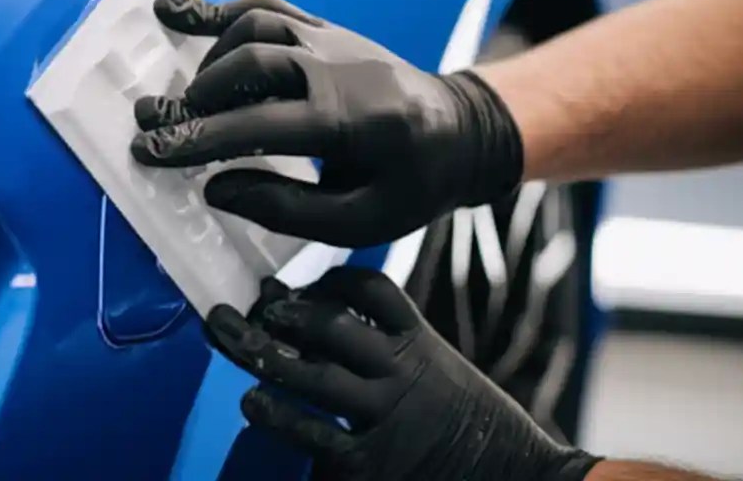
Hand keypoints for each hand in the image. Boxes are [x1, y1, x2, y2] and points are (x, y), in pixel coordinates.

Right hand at [130, 0, 523, 246]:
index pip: (259, 126)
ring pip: (255, 28)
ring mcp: (331, 39)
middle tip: (153, 125)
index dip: (199, 139)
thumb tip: (215, 189)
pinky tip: (176, 13)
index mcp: (352, 122)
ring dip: (208, 61)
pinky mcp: (325, 28)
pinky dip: (218, 10)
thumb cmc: (412, 184)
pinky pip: (267, 7)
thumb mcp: (362, 222)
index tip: (149, 152)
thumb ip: (286, 210)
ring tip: (183, 99)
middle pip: (251, 66)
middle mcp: (338, 68)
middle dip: (195, 98)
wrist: (461, 131)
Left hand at [205, 267, 599, 480]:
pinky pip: (315, 435)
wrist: (510, 477)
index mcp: (417, 342)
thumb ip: (375, 341)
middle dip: (283, 313)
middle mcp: (399, 372)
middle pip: (331, 327)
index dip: (327, 282)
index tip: (296, 285)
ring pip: (313, 377)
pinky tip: (254, 403)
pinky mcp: (370, 464)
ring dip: (266, 356)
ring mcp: (384, 417)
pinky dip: (279, 416)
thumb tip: (292, 306)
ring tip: (232, 340)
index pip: (370, 293)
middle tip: (244, 309)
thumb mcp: (431, 368)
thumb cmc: (455, 421)